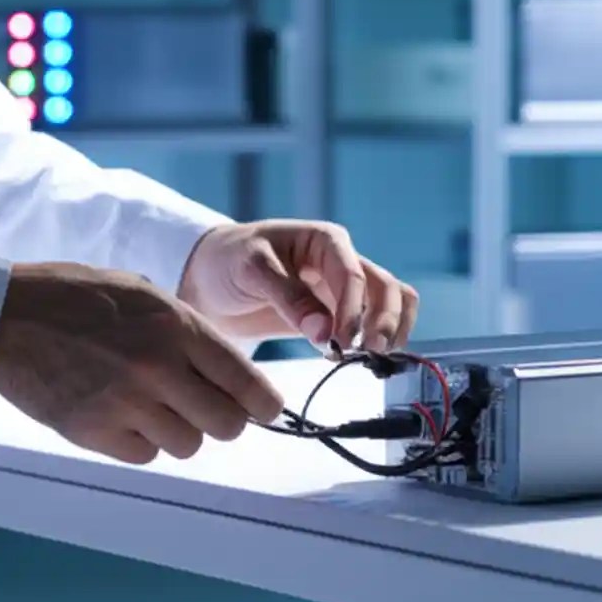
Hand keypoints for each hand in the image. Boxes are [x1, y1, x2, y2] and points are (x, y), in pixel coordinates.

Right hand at [0, 262, 283, 463]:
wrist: (5, 317)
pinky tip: (123, 414)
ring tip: (153, 404)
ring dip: (179, 431)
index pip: (247, 384)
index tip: (264, 408)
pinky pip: (145, 456)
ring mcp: (125, 404)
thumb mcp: (143, 292)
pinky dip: (142, 442)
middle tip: (206, 407)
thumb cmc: (75, 296)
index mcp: (177, 327)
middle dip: (223, 419)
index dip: (264, 403)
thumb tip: (232, 370)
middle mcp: (158, 369)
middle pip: (226, 425)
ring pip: (187, 446)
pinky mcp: (94, 433)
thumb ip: (188, 330)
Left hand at [178, 220, 418, 352]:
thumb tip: (325, 332)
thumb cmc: (229, 261)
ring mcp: (343, 288)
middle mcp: (343, 261)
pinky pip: (373, 322)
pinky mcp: (338, 313)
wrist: (210, 277)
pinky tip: (362, 360)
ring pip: (391, 303)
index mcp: (325, 240)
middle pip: (387, 287)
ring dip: (391, 329)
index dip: (354, 311)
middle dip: (384, 321)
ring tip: (372, 358)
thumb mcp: (252, 270)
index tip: (343, 342)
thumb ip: (288, 298)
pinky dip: (379, 339)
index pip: (354, 275)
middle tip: (368, 353)